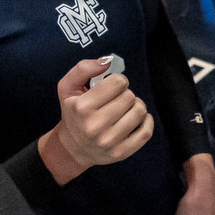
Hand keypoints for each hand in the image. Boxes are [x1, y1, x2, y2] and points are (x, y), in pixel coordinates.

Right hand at [44, 57, 155, 181]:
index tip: (111, 87)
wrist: (72, 147)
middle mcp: (94, 126)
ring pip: (140, 112)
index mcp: (82, 107)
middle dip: (125, 94)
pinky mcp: (121, 152)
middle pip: (130, 96)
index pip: (118, 82)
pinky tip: (136, 119)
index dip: (117, 81)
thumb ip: (83, 69)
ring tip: (125, 109)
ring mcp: (109, 142)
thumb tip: (107, 61)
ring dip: (135, 106)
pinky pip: (146, 132)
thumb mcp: (67, 88)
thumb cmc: (73, 113)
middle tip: (117, 100)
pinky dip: (146, 121)